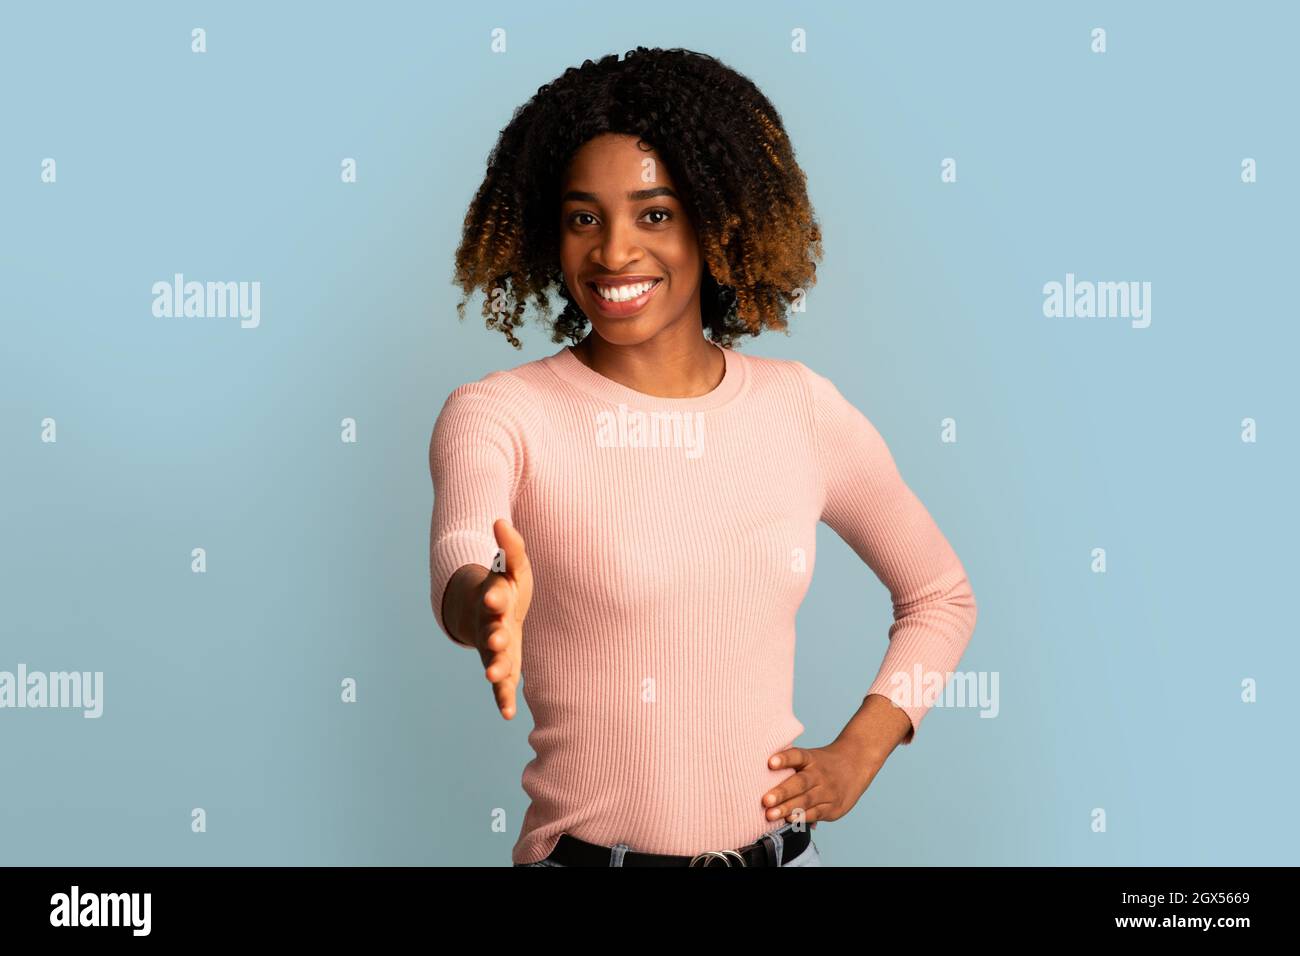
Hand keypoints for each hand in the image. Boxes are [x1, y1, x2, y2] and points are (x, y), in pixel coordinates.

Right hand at [470, 518, 533, 719]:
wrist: (491, 614)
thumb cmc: (506, 587)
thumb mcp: (513, 566)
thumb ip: (510, 546)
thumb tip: (500, 521)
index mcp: (493, 600)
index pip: (492, 596)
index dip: (493, 596)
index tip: (495, 596)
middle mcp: (491, 626)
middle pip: (490, 631)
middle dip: (493, 636)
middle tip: (496, 640)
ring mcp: (494, 649)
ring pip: (492, 660)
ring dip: (494, 668)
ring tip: (494, 677)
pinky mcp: (503, 667)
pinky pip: (502, 686)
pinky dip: (503, 699)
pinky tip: (508, 714)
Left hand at [761, 742, 881, 827]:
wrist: (856, 764)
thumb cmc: (822, 763)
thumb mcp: (809, 756)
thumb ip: (790, 765)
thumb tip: (761, 774)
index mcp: (811, 758)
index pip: (796, 756)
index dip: (784, 759)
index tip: (770, 762)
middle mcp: (820, 774)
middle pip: (800, 782)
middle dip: (781, 793)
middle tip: (765, 800)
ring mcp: (828, 791)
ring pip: (806, 800)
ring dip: (787, 809)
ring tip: (771, 815)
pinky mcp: (834, 807)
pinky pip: (816, 813)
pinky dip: (803, 817)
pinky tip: (790, 820)